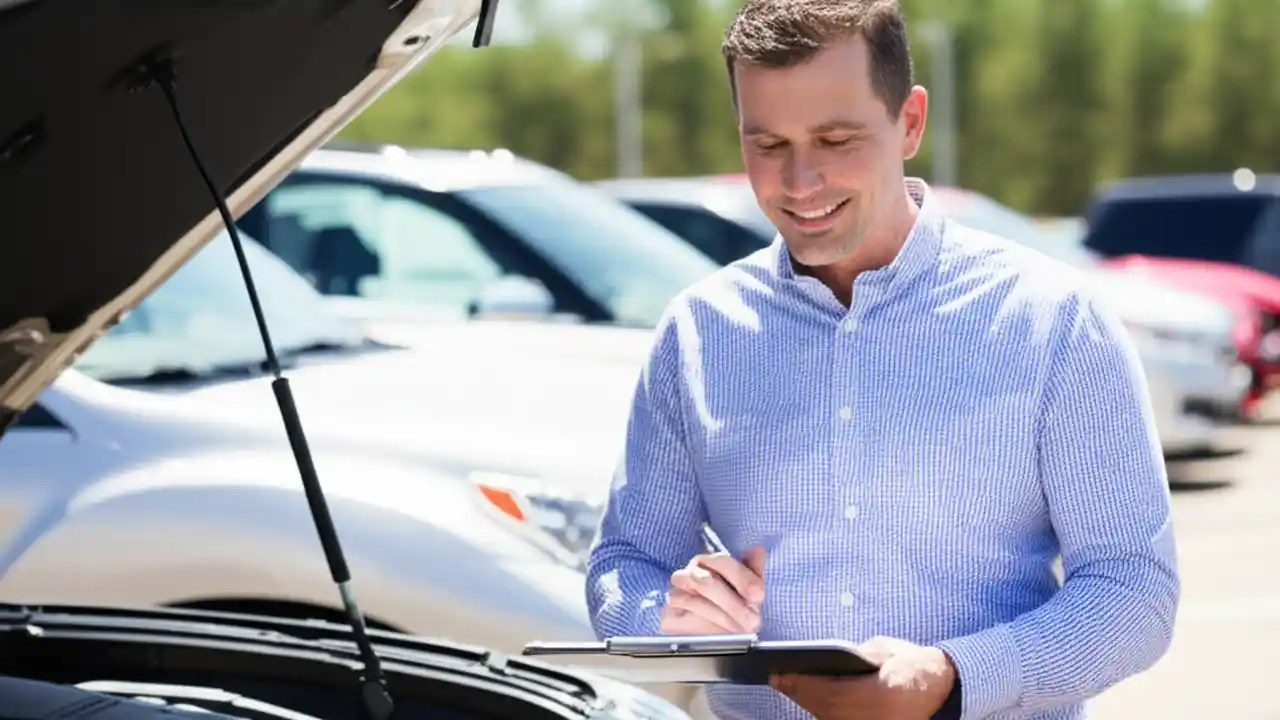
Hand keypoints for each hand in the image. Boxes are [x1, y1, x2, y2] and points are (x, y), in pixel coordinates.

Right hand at [660, 545, 765, 633]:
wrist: (707, 633)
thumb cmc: (729, 607)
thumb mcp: (746, 592)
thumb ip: (752, 572)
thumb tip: (758, 551)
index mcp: (708, 563)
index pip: (722, 562)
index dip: (742, 578)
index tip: (759, 594)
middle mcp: (689, 574)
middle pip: (707, 582)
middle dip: (733, 603)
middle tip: (752, 620)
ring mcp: (676, 593)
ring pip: (695, 601)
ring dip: (722, 617)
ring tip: (740, 630)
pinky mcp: (669, 615)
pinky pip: (683, 619)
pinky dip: (705, 626)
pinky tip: (720, 634)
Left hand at [770, 636, 955, 719]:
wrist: (943, 687)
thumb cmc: (913, 664)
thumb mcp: (882, 651)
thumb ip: (853, 657)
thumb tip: (826, 661)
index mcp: (879, 694)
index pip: (828, 692)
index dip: (800, 685)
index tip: (778, 674)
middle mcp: (874, 717)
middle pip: (825, 709)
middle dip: (799, 693)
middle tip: (777, 679)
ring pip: (831, 719)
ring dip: (810, 705)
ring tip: (791, 688)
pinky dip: (826, 712)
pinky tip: (815, 701)